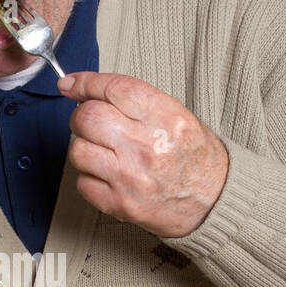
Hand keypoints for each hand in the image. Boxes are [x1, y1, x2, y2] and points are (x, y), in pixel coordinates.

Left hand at [59, 72, 228, 236]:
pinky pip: (83, 183)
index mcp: (166, 118)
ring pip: (78, 150)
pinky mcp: (120, 203)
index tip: (70, 84)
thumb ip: (134, 101)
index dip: (85, 83)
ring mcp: (131, 177)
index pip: (113, 89)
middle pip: (88, 118)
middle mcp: (147, 146)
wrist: (215, 202)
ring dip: (84, 148)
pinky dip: (89, 177)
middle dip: (82, 117)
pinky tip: (107, 175)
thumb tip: (86, 90)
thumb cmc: (196, 158)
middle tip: (91, 123)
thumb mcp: (178, 116)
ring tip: (103, 152)